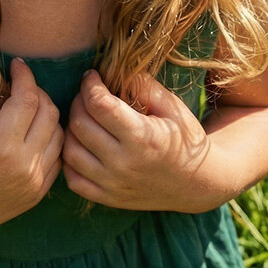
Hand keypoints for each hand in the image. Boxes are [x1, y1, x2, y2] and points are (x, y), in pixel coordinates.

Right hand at [0, 57, 63, 247]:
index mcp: (1, 149)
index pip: (27, 99)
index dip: (24, 76)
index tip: (16, 65)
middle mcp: (25, 166)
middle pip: (49, 113)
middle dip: (37, 92)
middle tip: (18, 86)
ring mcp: (35, 182)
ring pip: (60, 134)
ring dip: (46, 114)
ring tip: (24, 108)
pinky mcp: (39, 193)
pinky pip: (57, 156)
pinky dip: (50, 139)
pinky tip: (30, 132)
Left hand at [62, 70, 213, 210]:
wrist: (196, 182)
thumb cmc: (184, 138)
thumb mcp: (172, 107)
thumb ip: (143, 85)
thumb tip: (112, 68)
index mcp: (143, 137)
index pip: (99, 105)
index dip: (90, 85)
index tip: (91, 76)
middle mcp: (124, 163)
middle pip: (80, 125)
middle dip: (78, 102)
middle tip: (88, 95)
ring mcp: (113, 184)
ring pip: (70, 151)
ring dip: (71, 129)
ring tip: (84, 118)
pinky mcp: (107, 198)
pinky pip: (72, 178)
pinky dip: (70, 159)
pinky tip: (82, 145)